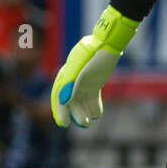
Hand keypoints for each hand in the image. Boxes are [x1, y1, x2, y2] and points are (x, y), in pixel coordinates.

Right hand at [51, 5, 138, 127]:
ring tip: (88, 123)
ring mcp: (84, 81)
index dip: (59, 110)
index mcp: (66, 75)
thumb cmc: (92, 53)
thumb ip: (70, 83)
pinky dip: (94, 107)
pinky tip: (97, 115)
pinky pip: (92, 98)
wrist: (107, 43)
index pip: (59, 96)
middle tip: (83, 124)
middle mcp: (73, 80)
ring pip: (81, 101)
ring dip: (84, 112)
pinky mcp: (94, 82)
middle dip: (74, 113)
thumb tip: (63, 101)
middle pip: (70, 101)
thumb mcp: (79, 68)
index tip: (63, 123)